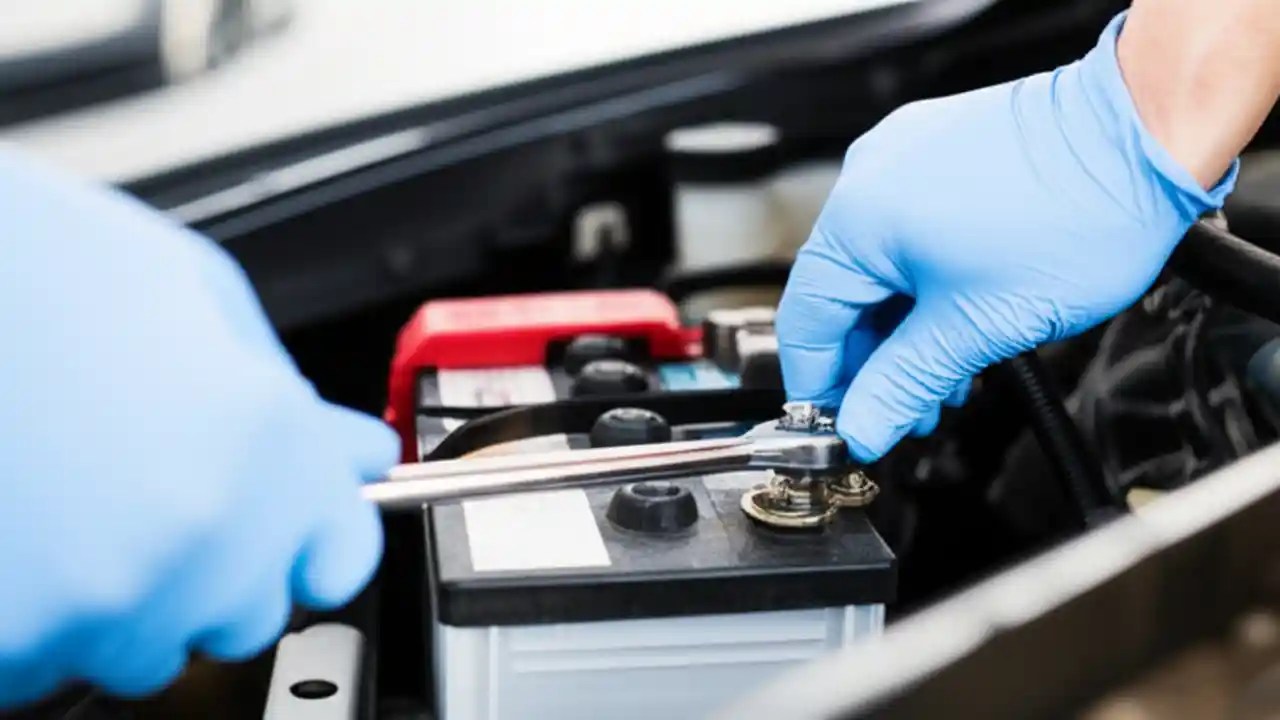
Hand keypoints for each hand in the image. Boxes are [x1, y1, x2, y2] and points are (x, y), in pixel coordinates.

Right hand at [0, 149, 396, 704]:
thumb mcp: (197, 295)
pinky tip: (19, 525)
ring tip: (64, 493)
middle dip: (214, 560)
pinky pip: (45, 664)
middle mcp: (195, 534)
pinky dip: (35, 613)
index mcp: (263, 443)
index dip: (311, 531)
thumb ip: (290, 399)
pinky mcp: (4, 638)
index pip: (341, 554)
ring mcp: (93, 599)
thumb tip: (356, 458)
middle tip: (143, 482)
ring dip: (121, 592)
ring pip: (145, 648)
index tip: (287, 520)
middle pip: (246, 612)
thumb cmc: (37, 265)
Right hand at [775, 14, 1235, 462]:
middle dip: (873, 363)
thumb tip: (864, 427)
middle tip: (903, 409)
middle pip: (841, 295)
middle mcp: (869, 178)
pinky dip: (923, 283)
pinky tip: (957, 320)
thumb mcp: (978, 326)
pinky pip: (908, 230)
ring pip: (879, 267)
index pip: (807, 321)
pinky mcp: (939, 152)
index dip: (820, 386)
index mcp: (858, 218)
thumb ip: (904, 384)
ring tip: (945, 373)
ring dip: (903, 329)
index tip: (838, 425)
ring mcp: (904, 158)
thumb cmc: (1080, 211)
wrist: (1147, 136)